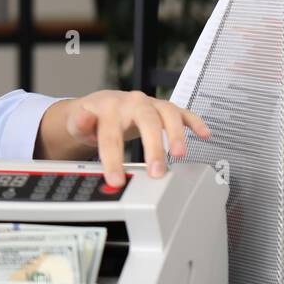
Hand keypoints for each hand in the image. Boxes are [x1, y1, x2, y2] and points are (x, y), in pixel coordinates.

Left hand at [62, 90, 210, 185]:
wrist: (102, 105)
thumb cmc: (93, 118)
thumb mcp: (79, 123)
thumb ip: (80, 123)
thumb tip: (83, 118)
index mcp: (109, 108)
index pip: (112, 135)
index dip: (113, 158)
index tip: (116, 179)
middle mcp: (132, 103)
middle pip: (146, 121)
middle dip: (153, 147)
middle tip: (156, 172)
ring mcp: (150, 104)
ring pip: (167, 114)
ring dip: (176, 134)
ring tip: (180, 155)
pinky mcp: (163, 108)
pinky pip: (182, 112)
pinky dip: (194, 121)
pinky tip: (204, 134)